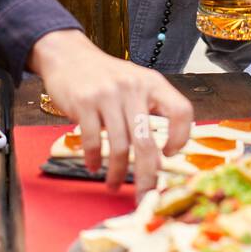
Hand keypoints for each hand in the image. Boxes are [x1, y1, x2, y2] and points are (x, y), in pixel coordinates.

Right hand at [28, 30, 192, 194]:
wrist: (69, 55)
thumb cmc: (106, 77)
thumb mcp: (135, 85)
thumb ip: (150, 113)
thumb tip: (158, 159)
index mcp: (153, 83)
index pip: (181, 111)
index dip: (181, 137)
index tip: (168, 155)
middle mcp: (133, 87)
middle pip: (147, 142)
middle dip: (147, 176)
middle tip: (145, 196)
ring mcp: (108, 94)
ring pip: (120, 146)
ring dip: (118, 173)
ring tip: (114, 184)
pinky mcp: (84, 102)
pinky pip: (93, 140)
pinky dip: (94, 159)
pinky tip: (94, 166)